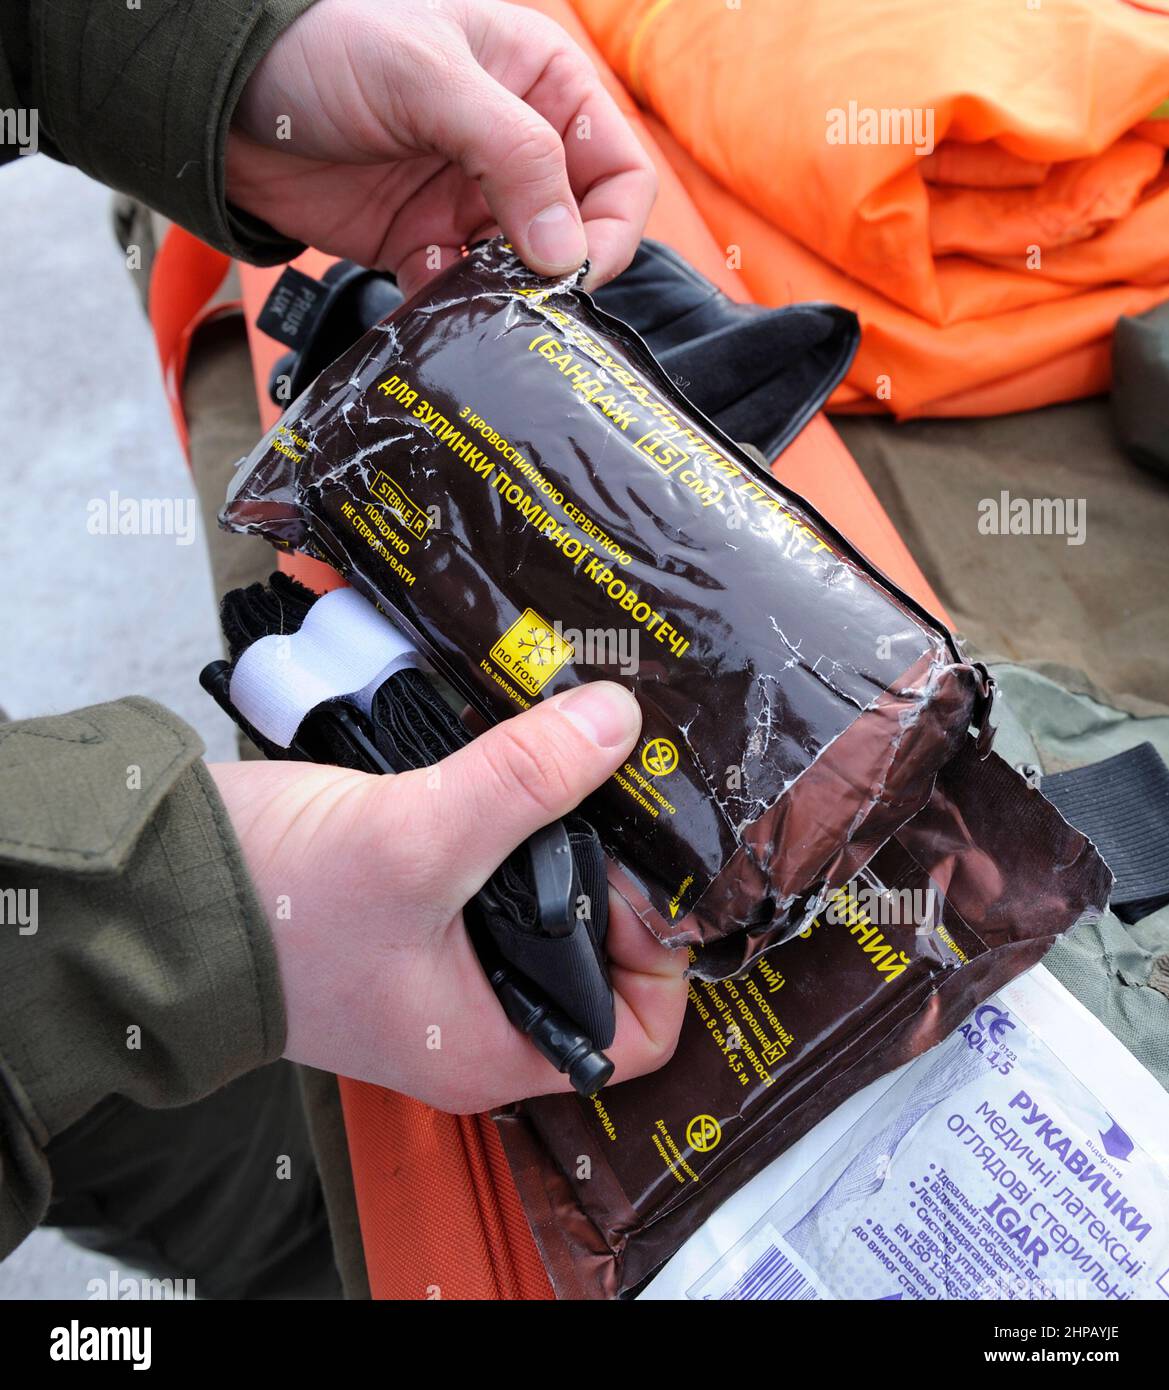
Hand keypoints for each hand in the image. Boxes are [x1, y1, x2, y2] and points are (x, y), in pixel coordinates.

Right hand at [210, 681, 685, 1112]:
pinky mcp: (417, 900)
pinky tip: (524, 758)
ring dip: (566, 831)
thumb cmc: (270, 908)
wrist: (157, 884)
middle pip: (599, 951)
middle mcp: (478, 1012)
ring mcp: (445, 955)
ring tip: (580, 761)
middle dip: (616, 872)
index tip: (642, 867)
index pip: (636, 1029)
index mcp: (492, 1045)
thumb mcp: (415, 841)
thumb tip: (616, 725)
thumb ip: (523, 782)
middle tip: (620, 790)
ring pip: (547, 897)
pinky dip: (516, 814)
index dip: (661, 952)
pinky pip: (496, 861)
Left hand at [228, 0, 656, 294]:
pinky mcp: (421, 242)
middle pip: (577, 233)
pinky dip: (452, 305)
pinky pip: (461, 293)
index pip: (619, 172)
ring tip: (467, 295)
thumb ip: (512, 156)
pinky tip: (423, 289)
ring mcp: (468, 199)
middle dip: (553, 270)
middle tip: (521, 296)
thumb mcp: (428, 80)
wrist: (220, 91)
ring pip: (520, 273)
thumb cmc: (325, 46)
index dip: (610, 228)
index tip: (574, 271)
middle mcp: (515, 147)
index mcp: (541, 86)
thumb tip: (567, 253)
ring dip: (502, 296)